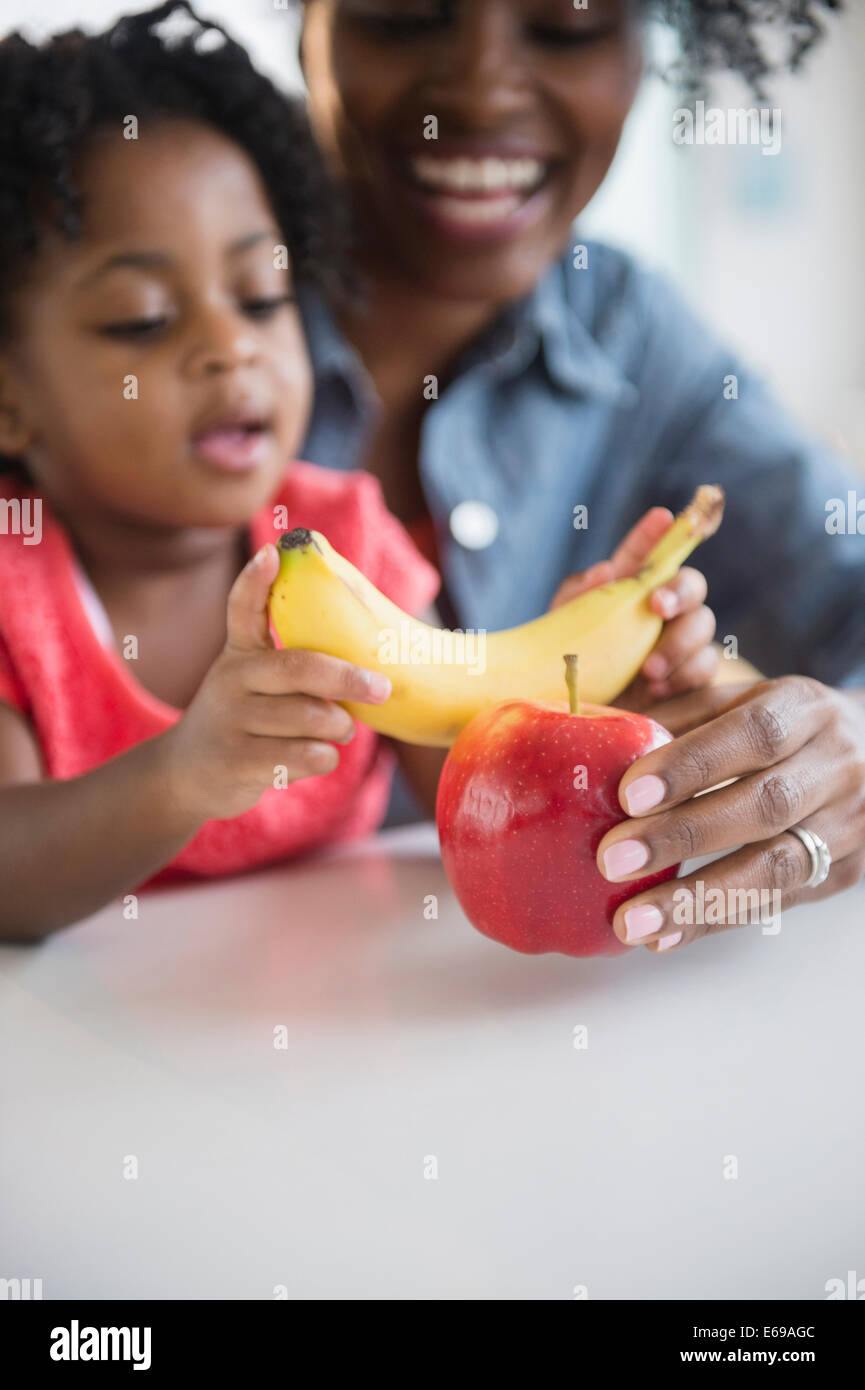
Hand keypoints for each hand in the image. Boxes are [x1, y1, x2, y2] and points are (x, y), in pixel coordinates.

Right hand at [161, 543, 391, 821]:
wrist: (188, 774)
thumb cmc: (245, 719)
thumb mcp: (252, 680)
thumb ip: (293, 662)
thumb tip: (366, 655)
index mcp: (240, 652)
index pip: (243, 608)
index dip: (256, 580)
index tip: (273, 553)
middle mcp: (231, 679)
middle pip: (300, 668)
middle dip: (348, 678)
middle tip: (381, 688)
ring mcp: (232, 720)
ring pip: (311, 717)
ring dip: (340, 726)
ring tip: (342, 728)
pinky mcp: (239, 761)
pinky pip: (306, 754)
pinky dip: (326, 756)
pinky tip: (318, 754)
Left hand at [549, 507, 717, 710]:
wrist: (577, 717)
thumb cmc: (569, 666)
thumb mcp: (561, 630)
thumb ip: (576, 596)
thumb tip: (604, 570)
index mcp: (629, 592)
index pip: (646, 555)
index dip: (655, 534)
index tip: (661, 517)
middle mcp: (661, 612)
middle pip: (692, 584)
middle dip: (679, 591)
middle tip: (657, 607)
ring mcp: (680, 643)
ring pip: (704, 625)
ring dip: (681, 643)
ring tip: (649, 670)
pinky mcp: (689, 677)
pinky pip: (705, 666)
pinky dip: (686, 675)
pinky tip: (658, 688)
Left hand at [595, 675, 864, 952]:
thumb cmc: (777, 725)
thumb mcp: (736, 701)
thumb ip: (676, 714)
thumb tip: (595, 729)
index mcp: (804, 709)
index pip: (753, 733)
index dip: (692, 764)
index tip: (629, 793)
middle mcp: (836, 765)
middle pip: (764, 805)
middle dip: (683, 836)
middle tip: (612, 859)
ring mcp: (848, 823)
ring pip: (777, 867)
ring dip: (697, 900)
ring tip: (632, 921)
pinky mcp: (844, 873)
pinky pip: (778, 903)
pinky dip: (716, 921)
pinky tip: (665, 936)